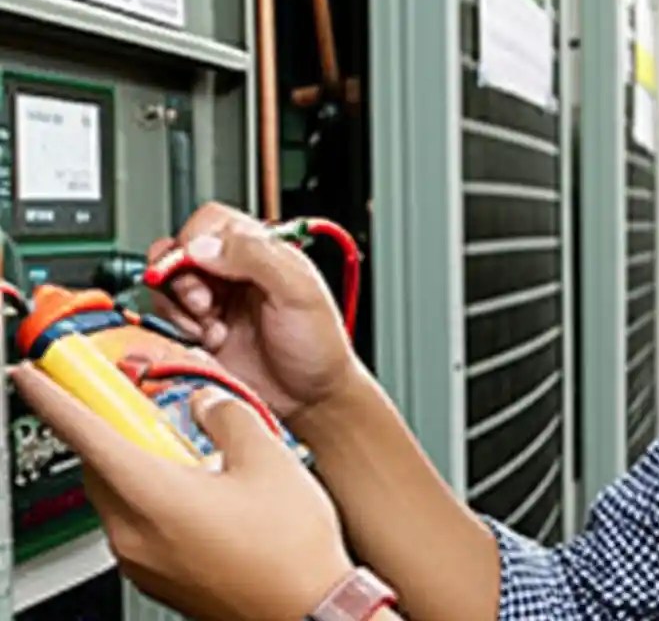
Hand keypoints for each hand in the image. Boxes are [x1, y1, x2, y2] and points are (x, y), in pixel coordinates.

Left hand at [10, 358, 352, 620]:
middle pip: (98, 466)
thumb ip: (227, 417)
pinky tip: (201, 492)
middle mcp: (134, 533)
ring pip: (118, 496)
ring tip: (187, 452)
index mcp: (152, 495)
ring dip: (136, 465)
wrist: (309, 611)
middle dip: (110, 430)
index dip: (51, 398)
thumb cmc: (290, 550)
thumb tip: (208, 405)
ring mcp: (143, 561)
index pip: (83, 435)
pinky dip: (153, 498)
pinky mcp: (159, 578)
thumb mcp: (268, 458)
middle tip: (131, 404)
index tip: (30, 378)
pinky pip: (138, 526)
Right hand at [149, 202, 357, 418]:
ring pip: (166, 285)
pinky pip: (166, 319)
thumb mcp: (298, 291)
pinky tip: (209, 342)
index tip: (200, 263)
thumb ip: (256, 258)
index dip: (197, 238)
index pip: (211, 222)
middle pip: (179, 251)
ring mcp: (212, 303)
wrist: (311, 398)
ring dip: (180, 306)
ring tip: (211, 327)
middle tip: (205, 303)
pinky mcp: (198, 333)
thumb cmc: (319, 345)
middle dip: (183, 277)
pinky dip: (178, 330)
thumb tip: (204, 245)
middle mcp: (232, 272)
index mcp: (260, 252)